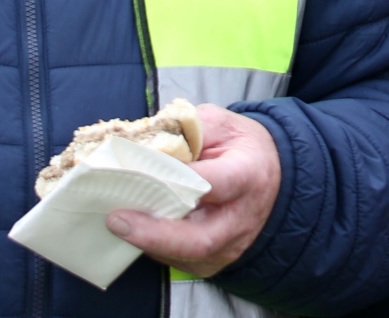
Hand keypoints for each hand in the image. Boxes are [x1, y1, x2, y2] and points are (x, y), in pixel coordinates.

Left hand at [105, 104, 281, 277]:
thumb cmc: (243, 148)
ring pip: (182, 255)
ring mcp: (228, 247)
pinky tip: (137, 228)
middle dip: (153, 234)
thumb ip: (186, 132)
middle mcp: (240, 219)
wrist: (271, 179)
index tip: (142, 174)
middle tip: (116, 220)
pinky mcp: (214, 263)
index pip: (214, 184)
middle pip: (198, 239)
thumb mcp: (222, 124)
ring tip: (118, 220)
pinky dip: (153, 245)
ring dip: (146, 240)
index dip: (178, 182)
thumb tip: (147, 146)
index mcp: (248, 175)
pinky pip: (177, 261)